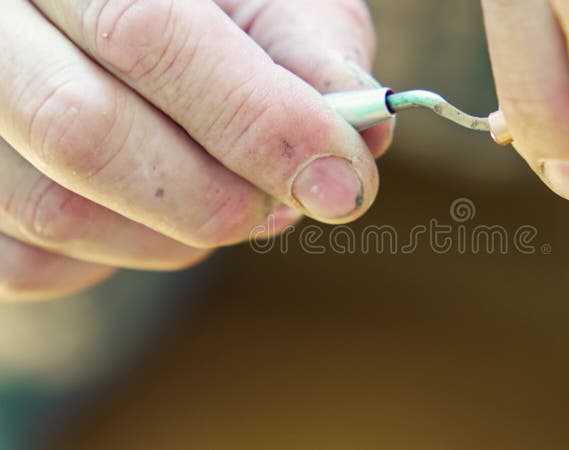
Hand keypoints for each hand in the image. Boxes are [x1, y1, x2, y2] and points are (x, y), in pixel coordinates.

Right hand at [0, 0, 391, 300]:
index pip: (149, 35)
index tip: (343, 182)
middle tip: (292, 205)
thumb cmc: (205, 6)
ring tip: (238, 203)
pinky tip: (159, 211)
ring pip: (57, 213)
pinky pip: (34, 263)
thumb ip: (311, 53)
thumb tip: (364, 135)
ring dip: (177, 236)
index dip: (259, 121)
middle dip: (218, 193)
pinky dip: (122, 256)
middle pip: (82, 131)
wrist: (99, 20)